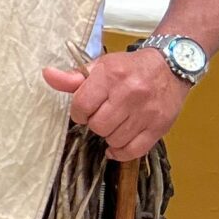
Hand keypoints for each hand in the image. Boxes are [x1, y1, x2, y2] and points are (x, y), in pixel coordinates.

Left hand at [42, 47, 190, 161]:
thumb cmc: (130, 68)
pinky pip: (134, 151)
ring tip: (114, 124)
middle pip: (98, 125)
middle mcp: (130, 93)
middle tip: (101, 116)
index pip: (82, 106)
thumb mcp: (101, 67)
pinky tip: (118, 144)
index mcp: (111, 75)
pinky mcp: (160, 126)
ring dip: (109, 136)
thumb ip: (73, 77)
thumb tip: (47, 75)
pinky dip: (122, 152)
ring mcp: (147, 112)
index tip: (84, 110)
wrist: (171, 66)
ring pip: (115, 139)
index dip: (79, 113)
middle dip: (95, 124)